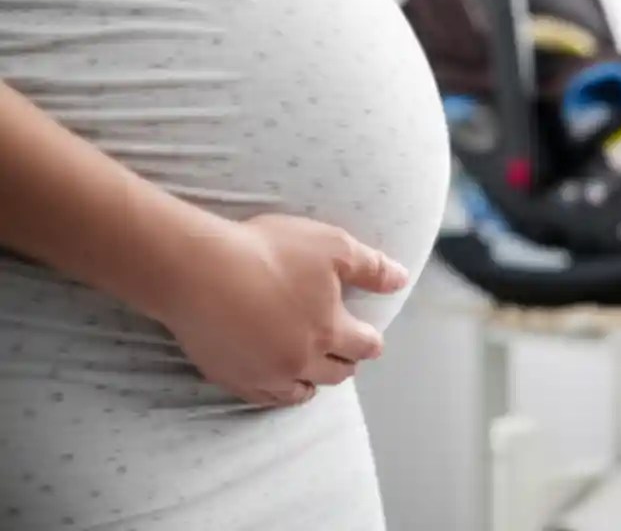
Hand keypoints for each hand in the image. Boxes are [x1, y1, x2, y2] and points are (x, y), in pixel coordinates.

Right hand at [156, 214, 408, 406]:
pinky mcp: (230, 378)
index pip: (365, 347)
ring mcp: (264, 374)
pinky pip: (262, 397)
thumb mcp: (332, 246)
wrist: (196, 270)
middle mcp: (301, 361)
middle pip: (336, 373)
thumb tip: (401, 280)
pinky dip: (275, 390)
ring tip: (311, 370)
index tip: (370, 337)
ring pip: (300, 391)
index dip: (370, 340)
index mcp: (329, 331)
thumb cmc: (267, 251)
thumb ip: (371, 267)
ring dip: (312, 381)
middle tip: (344, 353)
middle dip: (345, 362)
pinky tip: (274, 379)